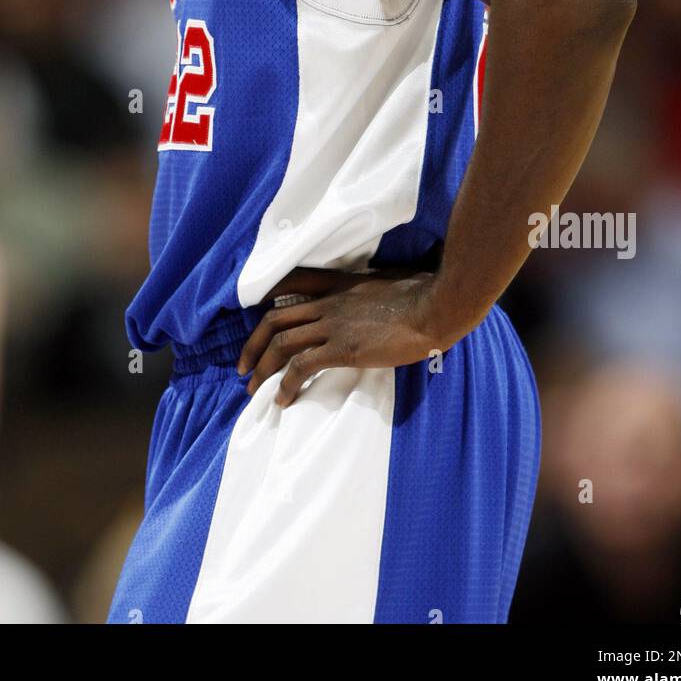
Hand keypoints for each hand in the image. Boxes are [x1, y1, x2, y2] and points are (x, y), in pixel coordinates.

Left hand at [236, 265, 464, 406]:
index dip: (270, 296)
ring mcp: (333, 324)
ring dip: (262, 368)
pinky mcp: (342, 348)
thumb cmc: (424, 294)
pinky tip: (283, 400)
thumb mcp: (392, 283)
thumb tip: (378, 304)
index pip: (294, 280)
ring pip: (281, 343)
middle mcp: (329, 302)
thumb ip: (374, 293)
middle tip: (244, 367)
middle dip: (254, 344)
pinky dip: (286, 384)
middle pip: (275, 318)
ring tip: (254, 389)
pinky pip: (301, 366)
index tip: (257, 312)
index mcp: (341, 283)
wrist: (435, 305)